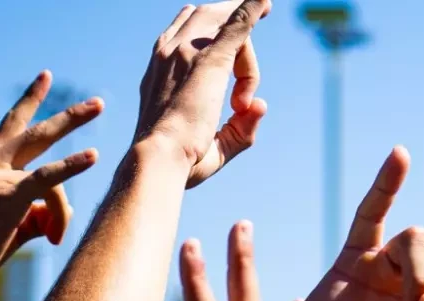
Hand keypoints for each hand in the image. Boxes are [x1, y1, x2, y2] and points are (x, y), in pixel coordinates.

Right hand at [134, 1, 268, 187]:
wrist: (158, 159)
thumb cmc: (179, 162)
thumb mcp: (215, 144)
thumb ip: (241, 127)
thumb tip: (260, 105)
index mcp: (160, 68)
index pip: (186, 32)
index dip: (211, 29)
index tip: (233, 38)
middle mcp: (169, 52)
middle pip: (208, 23)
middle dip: (234, 28)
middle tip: (258, 27)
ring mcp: (188, 52)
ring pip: (226, 23)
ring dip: (247, 27)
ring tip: (266, 9)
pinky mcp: (210, 60)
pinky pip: (238, 26)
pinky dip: (252, 9)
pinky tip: (266, 2)